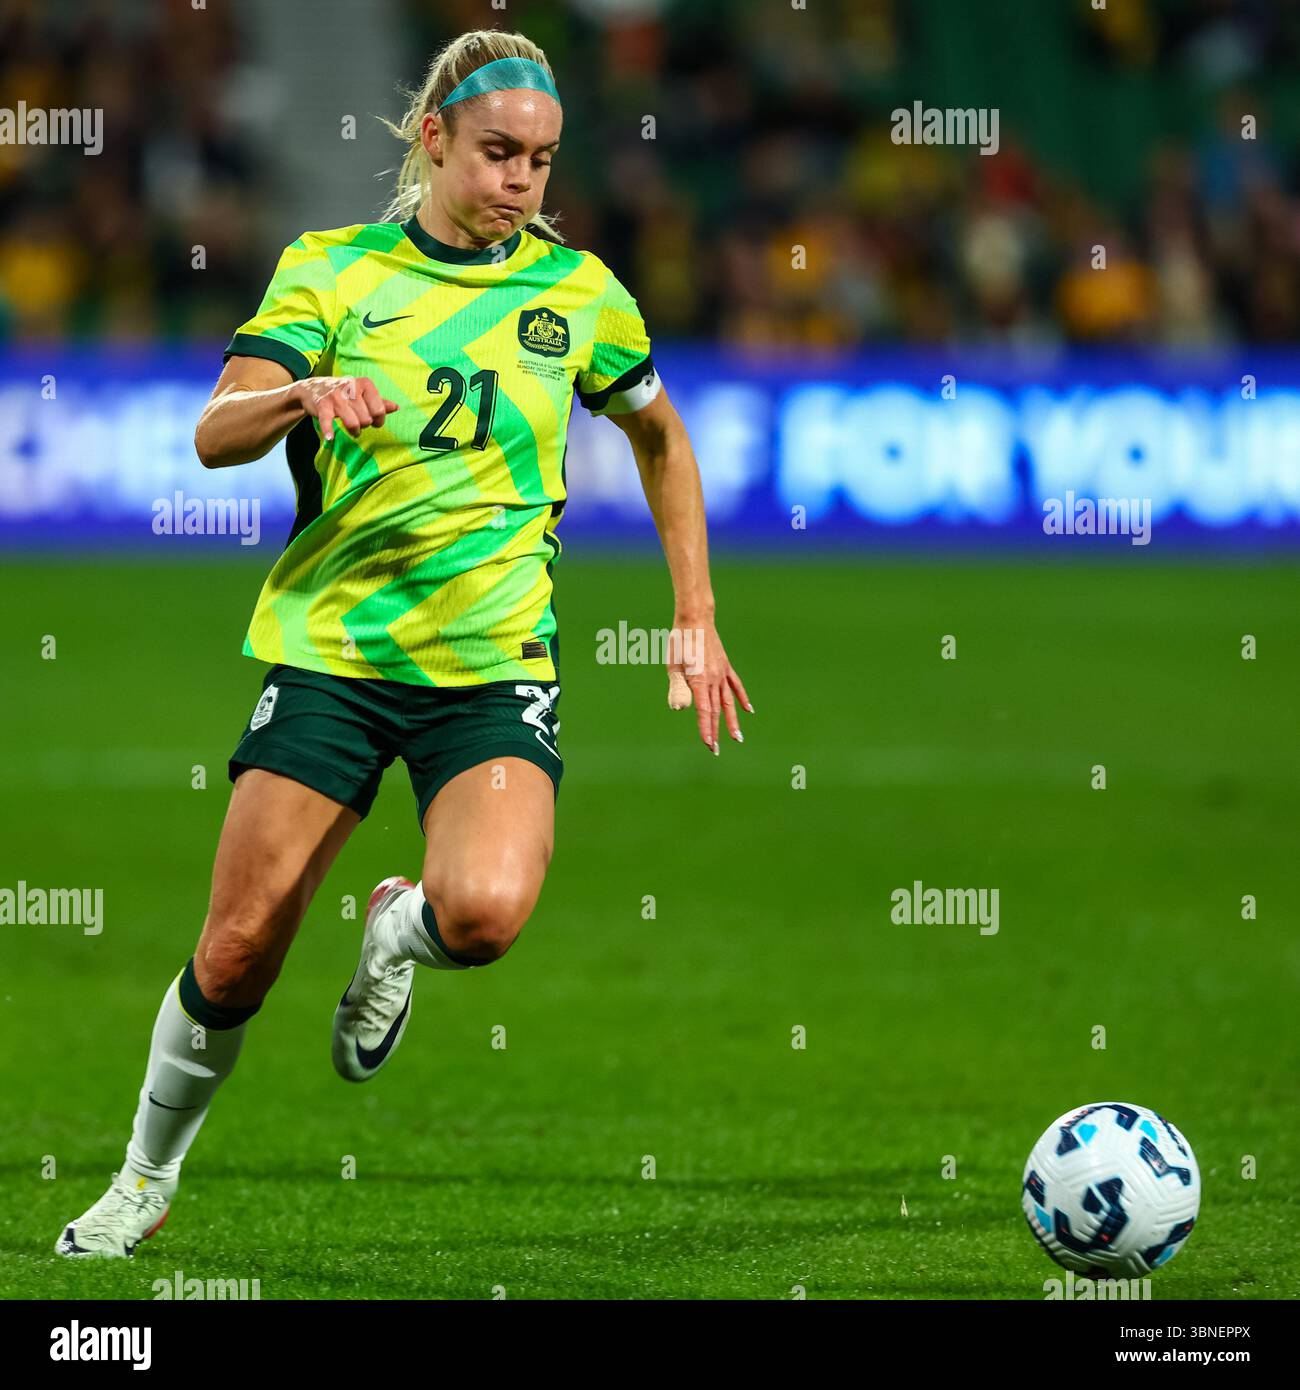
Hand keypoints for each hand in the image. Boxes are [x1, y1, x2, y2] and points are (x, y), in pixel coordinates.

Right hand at [295, 377, 398, 441]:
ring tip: (352, 429)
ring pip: (353, 423)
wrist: (314, 388)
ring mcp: (336, 396)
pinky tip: (330, 438)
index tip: (373, 420)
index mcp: (364, 384)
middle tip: (358, 421)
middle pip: (366, 419)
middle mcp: (350, 387)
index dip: (378, 420)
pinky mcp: (322, 405)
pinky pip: (328, 421)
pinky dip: (329, 431)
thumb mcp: (362, 393)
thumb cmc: (344, 393)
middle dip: (364, 425)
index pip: (380, 410)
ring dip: (354, 431)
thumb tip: (396, 407)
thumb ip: (379, 401)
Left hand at [666, 620, 751, 754]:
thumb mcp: (672, 665)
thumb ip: (677, 688)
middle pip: (716, 710)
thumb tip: (680, 709)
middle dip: (715, 731)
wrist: (695, 619)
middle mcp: (714, 679)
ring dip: (732, 721)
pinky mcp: (725, 666)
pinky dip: (742, 698)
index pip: (704, 711)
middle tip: (715, 750)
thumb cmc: (679, 642)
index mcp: (700, 681)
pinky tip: (748, 710)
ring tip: (737, 738)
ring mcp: (722, 673)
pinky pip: (736, 685)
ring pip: (728, 702)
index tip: (708, 745)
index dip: (706, 729)